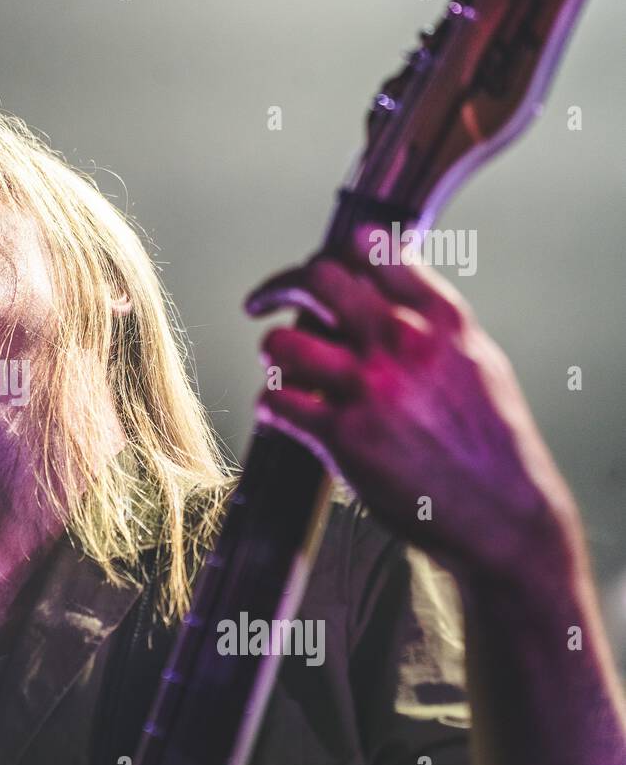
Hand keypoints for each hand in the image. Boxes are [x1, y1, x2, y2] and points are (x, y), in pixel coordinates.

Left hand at [244, 224, 579, 591]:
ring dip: (272, 352)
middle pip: (316, 280)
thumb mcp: (476, 360)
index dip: (334, 255)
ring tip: (281, 367)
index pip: (372, 249)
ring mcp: (370, 387)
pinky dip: (269, 404)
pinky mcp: (342, 436)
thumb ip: (431, 321)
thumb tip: (383, 288)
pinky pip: (275, 401)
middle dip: (280, 287)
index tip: (317, 270)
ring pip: (280, 341)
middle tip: (262, 302)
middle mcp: (403, 342)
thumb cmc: (490, 441)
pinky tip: (280, 411)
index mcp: (441, 318)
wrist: (503, 515)